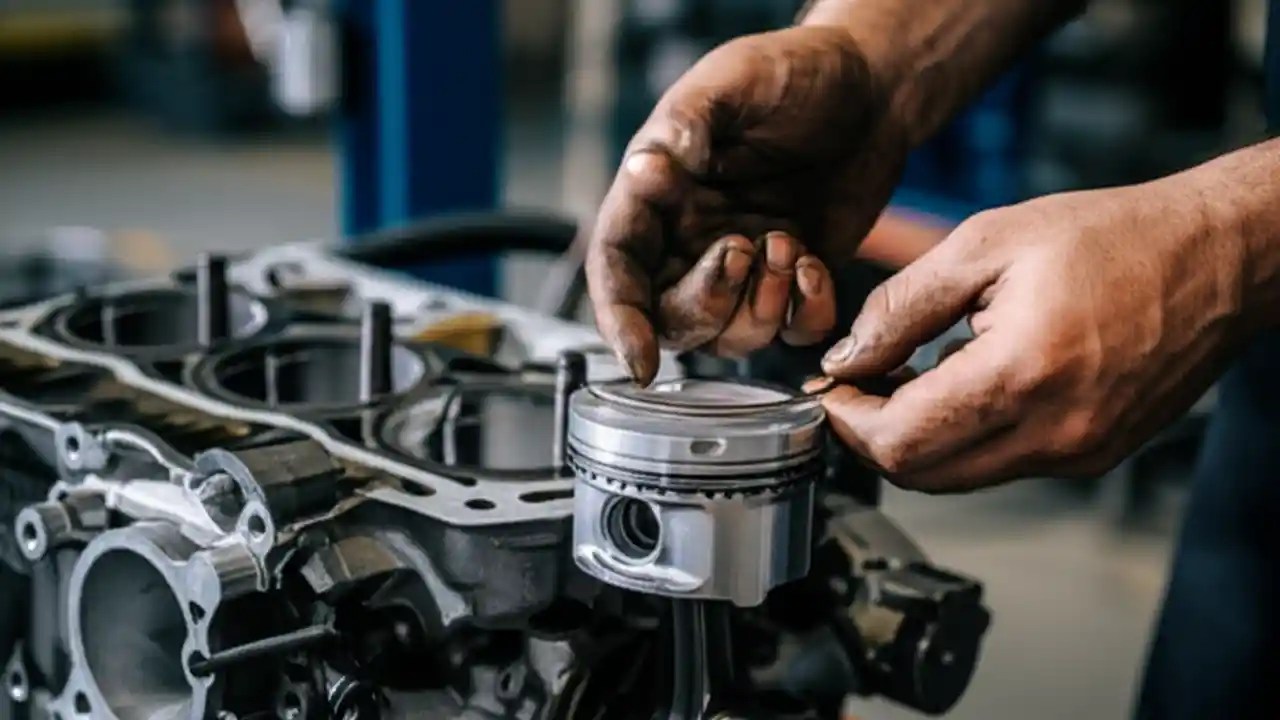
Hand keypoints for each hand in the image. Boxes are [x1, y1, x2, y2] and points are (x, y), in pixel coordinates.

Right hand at [586, 26, 909, 384]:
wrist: (872, 83)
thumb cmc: (793, 72)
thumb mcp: (732, 79)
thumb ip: (687, 123)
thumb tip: (647, 171)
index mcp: (657, 197)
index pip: (617, 271)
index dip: (620, 320)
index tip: (638, 359)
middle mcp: (691, 241)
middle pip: (672, 318)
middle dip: (706, 303)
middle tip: (743, 249)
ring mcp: (745, 267)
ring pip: (731, 336)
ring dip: (762, 306)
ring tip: (788, 244)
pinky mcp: (796, 281)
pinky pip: (792, 332)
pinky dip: (806, 312)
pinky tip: (816, 264)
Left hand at [816, 180, 1251, 491]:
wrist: (1216, 256)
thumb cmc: (1112, 236)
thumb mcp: (985, 244)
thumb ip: (900, 307)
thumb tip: (844, 358)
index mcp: (1022, 376)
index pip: (898, 441)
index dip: (845, 419)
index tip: (827, 385)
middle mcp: (1054, 433)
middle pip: (920, 474)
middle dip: (870, 435)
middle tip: (854, 385)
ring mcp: (1078, 453)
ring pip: (957, 478)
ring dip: (913, 439)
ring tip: (902, 378)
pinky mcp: (1093, 455)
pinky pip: (1000, 466)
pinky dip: (961, 438)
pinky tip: (958, 386)